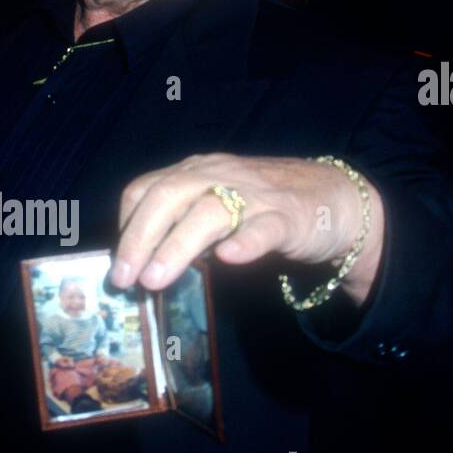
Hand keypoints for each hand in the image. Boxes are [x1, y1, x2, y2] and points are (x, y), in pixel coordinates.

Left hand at [112, 153, 383, 305]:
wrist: (332, 197)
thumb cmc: (260, 206)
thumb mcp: (212, 204)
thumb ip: (179, 226)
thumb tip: (139, 264)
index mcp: (194, 172)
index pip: (146, 189)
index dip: (126, 226)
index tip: (119, 263)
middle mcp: (217, 175)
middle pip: (167, 196)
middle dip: (139, 239)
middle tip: (123, 280)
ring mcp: (254, 195)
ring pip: (209, 213)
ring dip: (176, 246)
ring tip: (155, 280)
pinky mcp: (288, 218)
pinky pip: (264, 228)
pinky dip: (245, 242)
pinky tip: (228, 258)